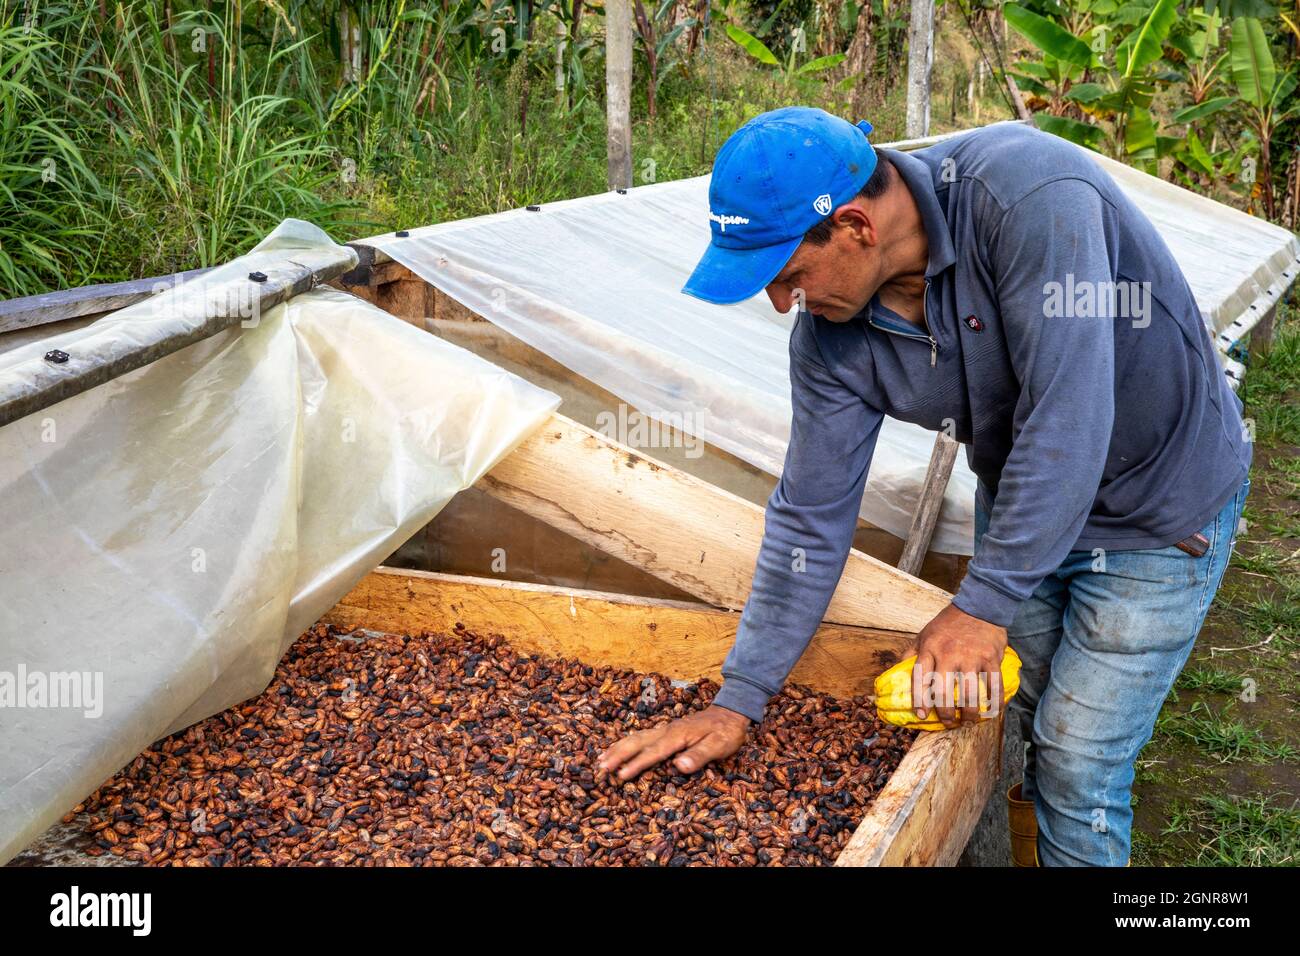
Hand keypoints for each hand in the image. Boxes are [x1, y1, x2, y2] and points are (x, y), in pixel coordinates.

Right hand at [594, 704, 750, 781]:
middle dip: (618, 754)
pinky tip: (620, 748)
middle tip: (600, 767)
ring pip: (636, 737)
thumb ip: (699, 756)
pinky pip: (642, 736)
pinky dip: (627, 743)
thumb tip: (679, 766)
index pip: (653, 752)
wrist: (730, 713)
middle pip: (638, 742)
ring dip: (618, 748)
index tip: (620, 775)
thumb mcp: (718, 746)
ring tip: (601, 759)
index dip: (636, 764)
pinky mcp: (666, 731)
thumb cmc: (725, 733)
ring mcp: (665, 730)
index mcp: (677, 736)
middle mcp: (667, 731)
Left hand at [911, 603, 1006, 728]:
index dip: (919, 700)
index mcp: (930, 648)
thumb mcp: (924, 633)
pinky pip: (994, 685)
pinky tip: (992, 711)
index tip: (921, 715)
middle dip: (946, 714)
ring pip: (970, 694)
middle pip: (944, 692)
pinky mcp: (991, 657)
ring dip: (970, 713)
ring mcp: (971, 656)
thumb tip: (896, 672)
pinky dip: (994, 701)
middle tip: (949, 723)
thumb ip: (910, 653)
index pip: (920, 679)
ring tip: (969, 721)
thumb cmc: (948, 623)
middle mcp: (949, 654)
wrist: (979, 605)